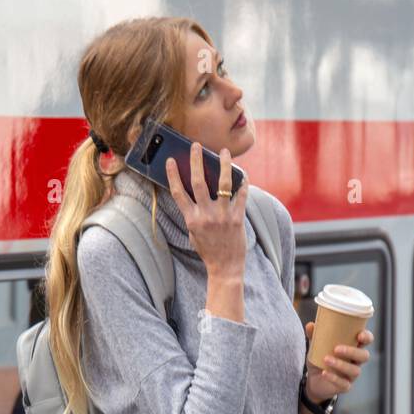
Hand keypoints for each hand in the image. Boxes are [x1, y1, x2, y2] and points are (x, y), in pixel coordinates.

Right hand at [165, 143, 248, 275]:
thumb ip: (194, 213)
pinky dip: (243, 183)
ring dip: (223, 165)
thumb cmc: (208, 249)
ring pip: (222, 183)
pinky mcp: (237, 219)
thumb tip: (195, 190)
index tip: (170, 160)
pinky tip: (243, 173)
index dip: (173, 175)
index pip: (178, 193)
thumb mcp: (194, 233)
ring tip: (224, 152)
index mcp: (191, 219)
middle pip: (198, 182)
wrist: (225, 268)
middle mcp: (206, 216)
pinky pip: (241, 195)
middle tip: (196, 146)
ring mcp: (222, 217)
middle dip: (196, 161)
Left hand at [303, 322, 372, 404]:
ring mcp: (351, 375)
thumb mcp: (316, 346)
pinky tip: (324, 373)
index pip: (367, 341)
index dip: (367, 337)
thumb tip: (310, 325)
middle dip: (352, 351)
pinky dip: (334, 378)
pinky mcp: (345, 386)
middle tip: (336, 349)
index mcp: (353, 348)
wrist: (314, 380)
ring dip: (341, 364)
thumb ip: (314, 336)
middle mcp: (356, 361)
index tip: (360, 335)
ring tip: (326, 359)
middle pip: (364, 356)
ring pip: (355, 370)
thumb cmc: (320, 359)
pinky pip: (344, 384)